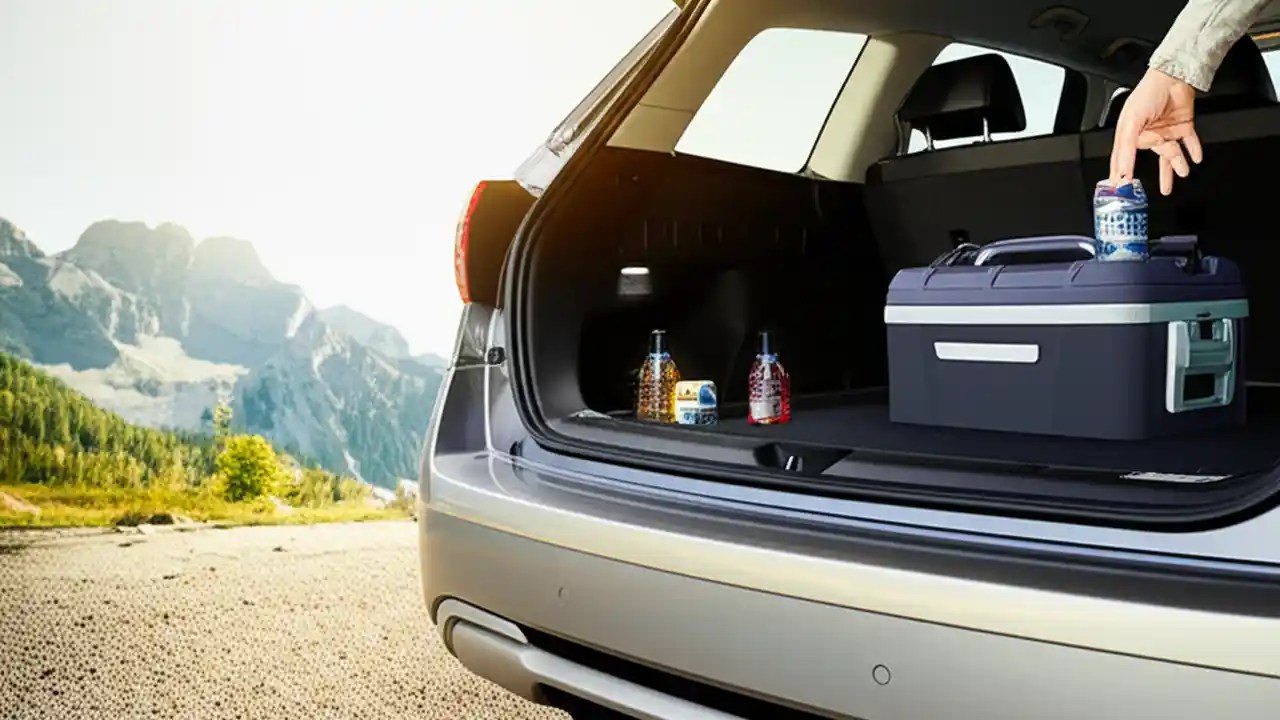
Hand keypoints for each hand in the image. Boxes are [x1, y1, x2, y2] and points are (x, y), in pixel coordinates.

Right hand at [1109, 68, 1203, 194]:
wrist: (1172, 77)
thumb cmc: (1147, 94)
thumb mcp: (1131, 123)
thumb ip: (1128, 150)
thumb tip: (1123, 172)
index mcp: (1132, 134)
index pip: (1125, 159)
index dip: (1122, 174)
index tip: (1122, 189)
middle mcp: (1149, 134)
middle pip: (1154, 157)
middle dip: (1158, 173)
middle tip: (1160, 190)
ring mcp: (1167, 130)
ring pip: (1173, 153)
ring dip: (1177, 165)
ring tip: (1182, 174)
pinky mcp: (1183, 125)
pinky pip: (1189, 141)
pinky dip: (1193, 149)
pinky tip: (1195, 158)